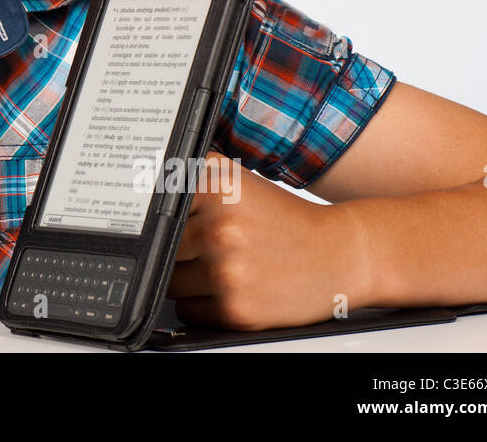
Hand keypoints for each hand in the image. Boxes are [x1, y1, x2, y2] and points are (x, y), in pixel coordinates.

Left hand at [165, 151, 370, 329]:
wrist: (341, 255)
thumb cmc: (285, 219)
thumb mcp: (237, 181)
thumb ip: (191, 175)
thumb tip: (145, 180)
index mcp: (218, 188)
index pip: (157, 206)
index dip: (164, 217)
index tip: (169, 221)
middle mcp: (221, 228)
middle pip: (161, 247)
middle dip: (177, 250)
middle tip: (205, 246)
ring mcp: (228, 272)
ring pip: (170, 282)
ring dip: (187, 279)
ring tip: (221, 266)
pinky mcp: (236, 310)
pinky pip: (187, 310)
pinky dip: (200, 304)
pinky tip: (228, 288)